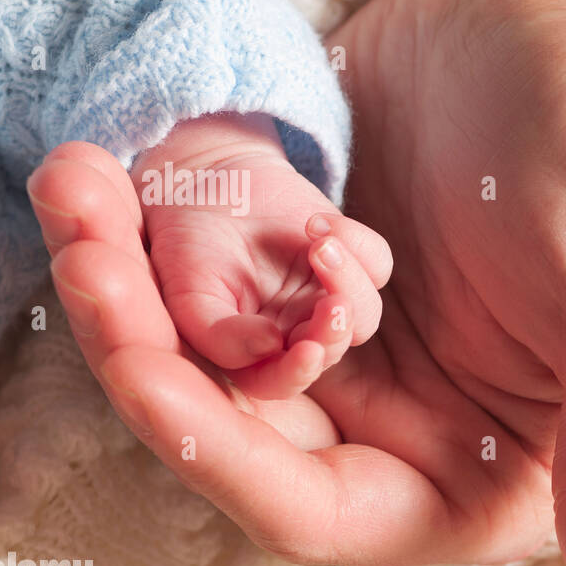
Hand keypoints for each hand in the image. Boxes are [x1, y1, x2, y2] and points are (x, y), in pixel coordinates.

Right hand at [129, 112, 390, 398]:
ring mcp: (326, 297)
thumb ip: (219, 334)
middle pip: (333, 348)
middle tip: (332, 302)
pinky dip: (356, 242)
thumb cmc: (188, 248)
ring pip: (365, 312)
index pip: (284, 380)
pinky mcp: (351, 259)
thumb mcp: (188, 294)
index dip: (298, 372)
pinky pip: (377, 263)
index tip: (308, 351)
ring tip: (318, 243)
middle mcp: (298, 333)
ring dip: (349, 280)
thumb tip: (270, 347)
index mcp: (257, 354)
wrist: (206, 186)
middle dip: (335, 330)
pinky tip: (315, 222)